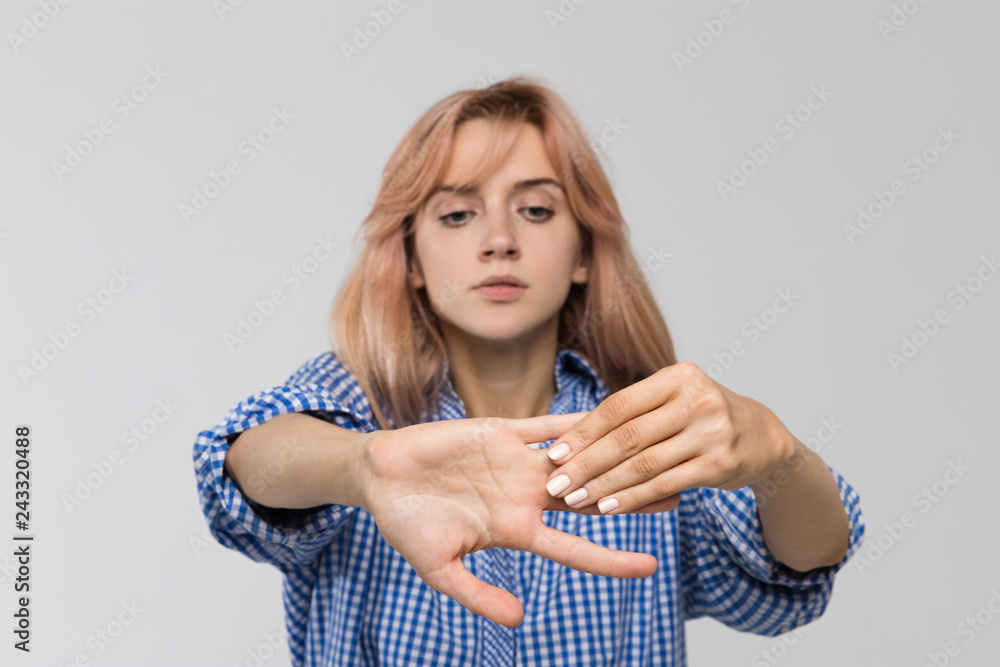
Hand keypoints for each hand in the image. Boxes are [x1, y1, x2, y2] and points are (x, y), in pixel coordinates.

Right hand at [358, 412, 664, 627]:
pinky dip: (574, 420)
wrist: (381, 477)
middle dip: (631, 496)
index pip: (573, 548)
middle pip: (590, 497)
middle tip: (679, 494)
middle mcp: (524, 496)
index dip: (610, 558)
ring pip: (576, 458)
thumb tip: (518, 621)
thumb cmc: (408, 525)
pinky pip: (544, 424)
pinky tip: (609, 413)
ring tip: (655, 448)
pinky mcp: (501, 431)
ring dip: (612, 453)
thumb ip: (476, 594)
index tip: (650, 568)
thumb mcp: (439, 569)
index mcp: (514, 530)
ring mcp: (516, 462)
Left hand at [542, 360, 794, 514]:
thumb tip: (566, 438)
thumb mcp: (673, 399)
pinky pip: (665, 485)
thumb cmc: (699, 417)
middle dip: (586, 463)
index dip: (583, 431)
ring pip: (644, 464)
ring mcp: (712, 432)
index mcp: (678, 376)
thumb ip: (631, 413)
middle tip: (555, 483)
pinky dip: (632, 498)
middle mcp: (697, 399)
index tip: (554, 452)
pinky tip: (608, 507)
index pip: (619, 405)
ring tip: (574, 499)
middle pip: (628, 437)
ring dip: (604, 485)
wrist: (762, 436)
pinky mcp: (720, 464)